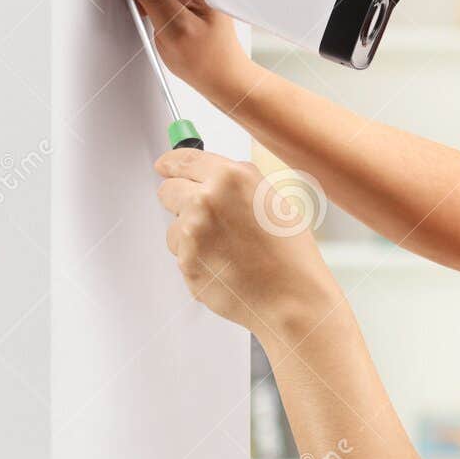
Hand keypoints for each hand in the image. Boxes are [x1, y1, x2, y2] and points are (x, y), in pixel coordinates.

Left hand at [154, 148, 340, 338]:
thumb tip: (215, 176)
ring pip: (173, 226)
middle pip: (168, 190)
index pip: (183, 160)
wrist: (293, 298)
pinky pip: (181, 254)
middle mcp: (206, 201)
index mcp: (232, 178)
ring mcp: (192, 233)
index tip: (166, 167)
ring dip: (190, 234)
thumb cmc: (291, 255)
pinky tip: (225, 265)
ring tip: (226, 249)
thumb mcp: (276, 201)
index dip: (172, 164)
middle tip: (205, 217)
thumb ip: (241, 182)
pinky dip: (197, 259)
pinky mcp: (186, 262)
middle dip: (181, 200)